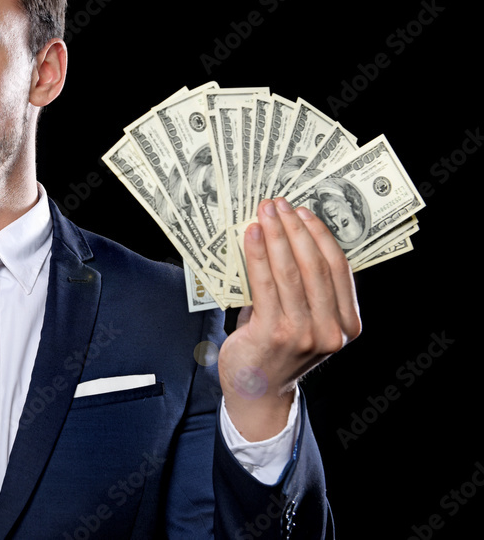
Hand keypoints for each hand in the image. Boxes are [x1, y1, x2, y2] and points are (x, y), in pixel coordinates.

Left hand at [218, 197, 361, 440]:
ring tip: (263, 213)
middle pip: (315, 266)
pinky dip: (257, 255)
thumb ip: (303, 287)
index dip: (321, 236)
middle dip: (295, 229)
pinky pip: (265, 284)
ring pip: (290, 272)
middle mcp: (331, 331)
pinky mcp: (274, 334)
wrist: (256, 392)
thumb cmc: (276, 348)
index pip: (339, 269)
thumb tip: (286, 236)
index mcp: (347, 325)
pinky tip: (250, 236)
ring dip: (276, 236)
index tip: (304, 212)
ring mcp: (304, 334)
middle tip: (279, 204)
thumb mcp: (303, 318)